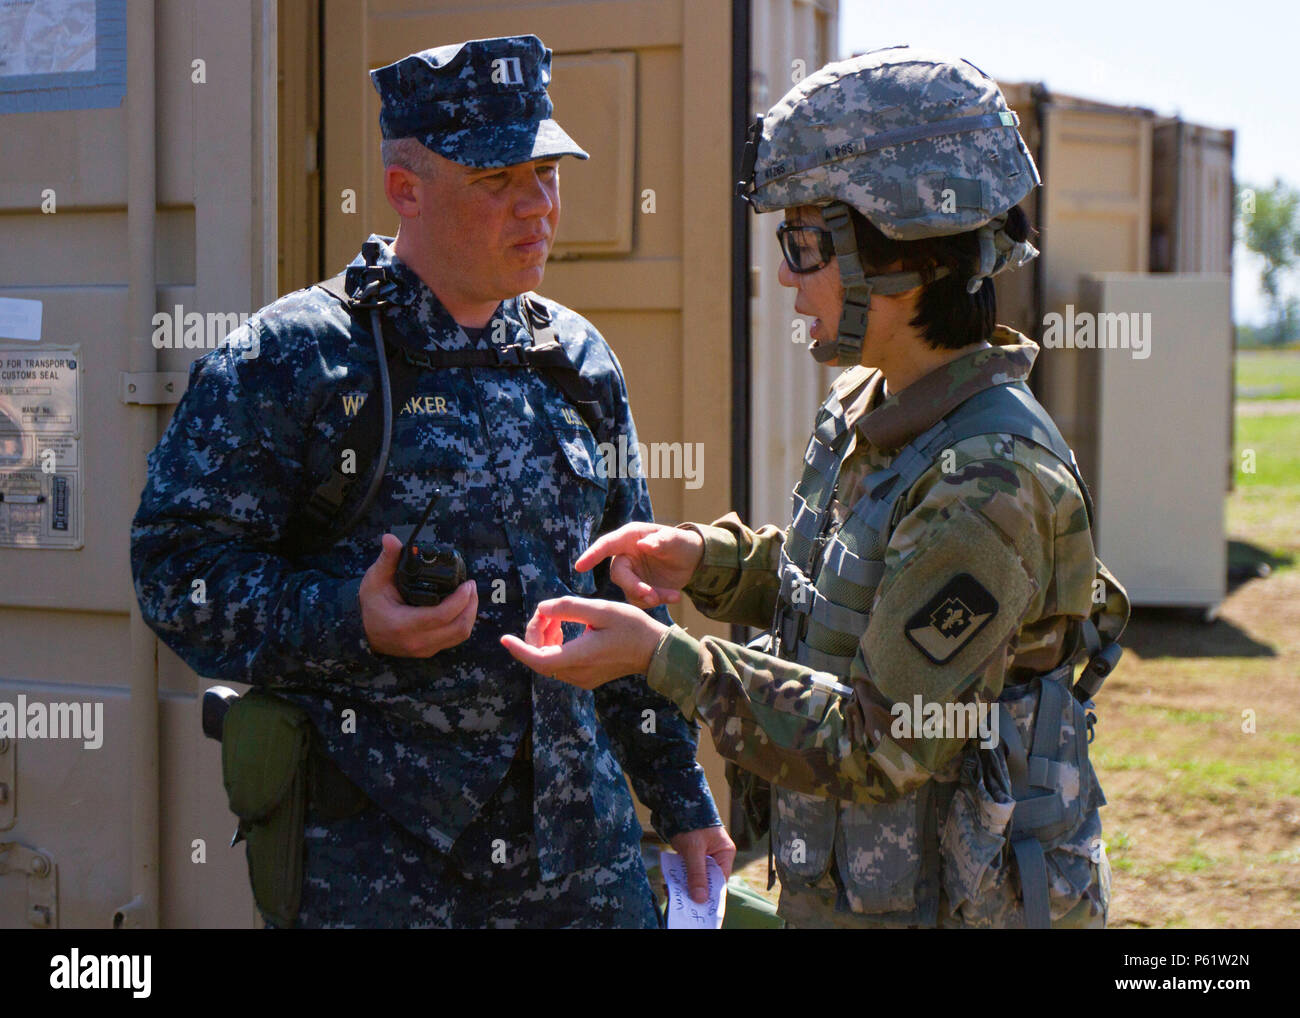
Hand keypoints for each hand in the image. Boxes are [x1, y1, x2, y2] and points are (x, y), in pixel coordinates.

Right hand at [360, 533, 477, 656]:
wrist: (363, 632)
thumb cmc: (371, 604)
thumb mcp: (375, 580)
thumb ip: (386, 560)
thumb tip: (390, 539)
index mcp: (404, 625)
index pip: (442, 615)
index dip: (460, 600)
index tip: (467, 583)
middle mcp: (417, 641)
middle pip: (458, 627)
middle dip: (470, 605)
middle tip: (471, 586)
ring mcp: (424, 649)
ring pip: (460, 634)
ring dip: (470, 614)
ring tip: (469, 594)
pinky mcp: (429, 650)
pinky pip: (455, 638)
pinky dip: (463, 621)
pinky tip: (462, 606)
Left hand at [499, 596, 665, 688]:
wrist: (655, 651)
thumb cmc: (632, 628)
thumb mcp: (601, 610)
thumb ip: (568, 608)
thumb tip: (542, 608)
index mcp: (580, 657)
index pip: (539, 659)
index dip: (519, 649)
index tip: (504, 639)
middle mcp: (578, 673)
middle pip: (541, 658)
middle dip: (536, 633)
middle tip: (546, 611)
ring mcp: (582, 679)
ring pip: (549, 661)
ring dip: (544, 639)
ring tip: (555, 617)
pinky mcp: (586, 678)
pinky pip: (560, 664)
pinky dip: (554, 646)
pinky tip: (563, 630)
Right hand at [575, 521, 703, 608]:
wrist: (692, 560)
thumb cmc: (681, 543)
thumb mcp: (675, 539)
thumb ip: (661, 541)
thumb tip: (642, 545)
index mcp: (629, 538)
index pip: (606, 545)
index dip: (592, 555)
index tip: (580, 567)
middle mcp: (626, 556)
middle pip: (618, 574)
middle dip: (633, 586)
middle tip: (651, 595)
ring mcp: (632, 574)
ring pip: (630, 591)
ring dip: (650, 596)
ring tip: (673, 595)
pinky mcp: (640, 589)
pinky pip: (642, 600)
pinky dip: (659, 600)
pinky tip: (675, 596)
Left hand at [670, 825, 736, 903]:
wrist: (677, 801)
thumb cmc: (691, 821)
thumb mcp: (694, 849)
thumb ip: (697, 874)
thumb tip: (700, 898)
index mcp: (724, 853)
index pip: (720, 880)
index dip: (710, 893)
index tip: (698, 904)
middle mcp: (716, 855)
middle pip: (708, 879)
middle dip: (695, 889)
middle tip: (682, 897)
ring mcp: (704, 855)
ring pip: (697, 876)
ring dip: (686, 883)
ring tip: (673, 889)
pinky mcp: (692, 854)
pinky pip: (688, 869)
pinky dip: (680, 875)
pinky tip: (670, 882)